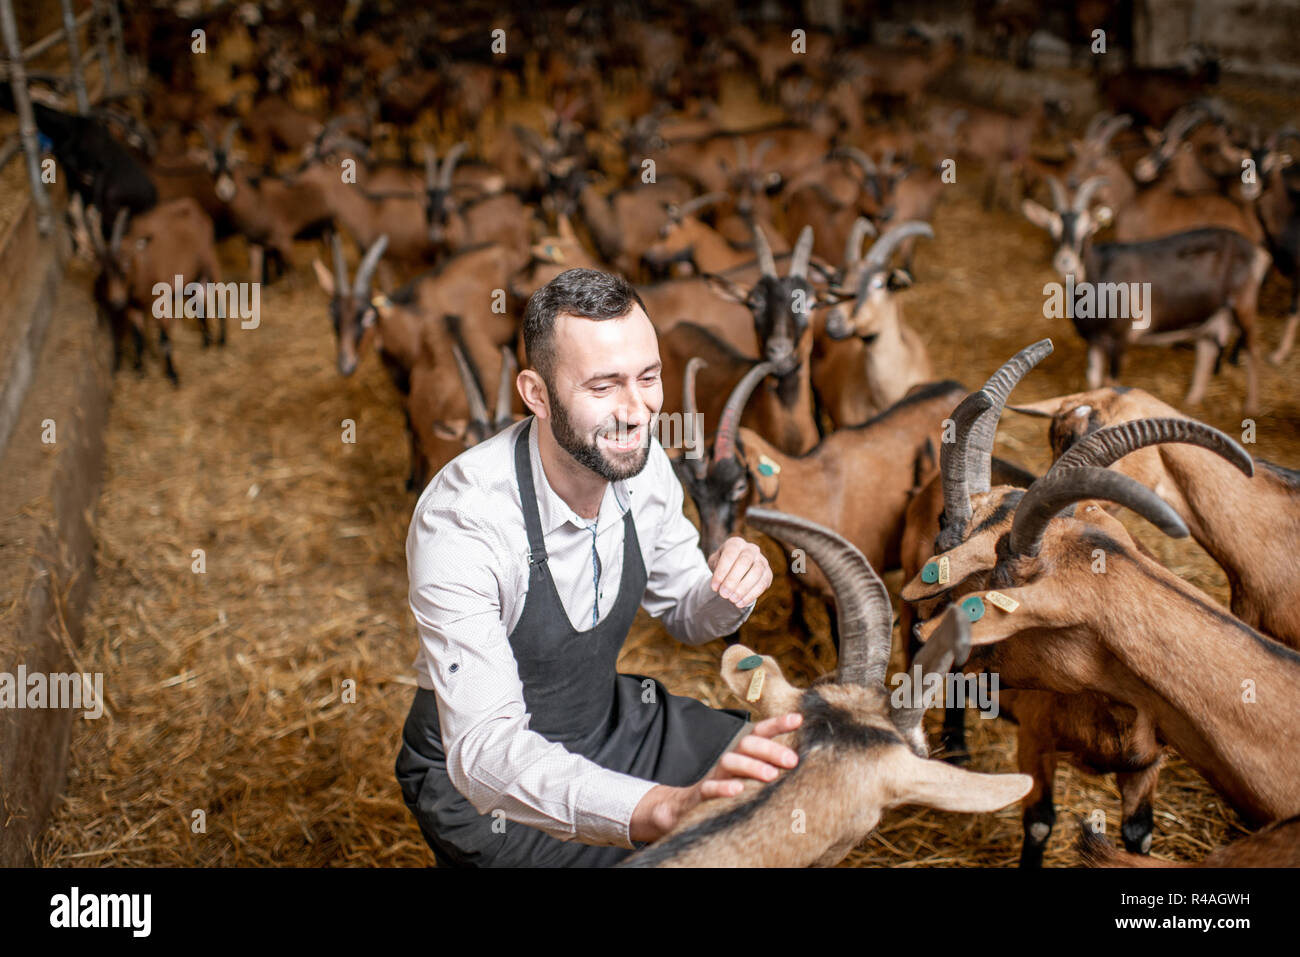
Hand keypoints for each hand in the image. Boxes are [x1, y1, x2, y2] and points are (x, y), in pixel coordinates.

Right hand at [628, 713, 801, 842]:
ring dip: (751, 766)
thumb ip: (767, 770)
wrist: (677, 808)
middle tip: (792, 761)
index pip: (759, 733)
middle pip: (747, 744)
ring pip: (730, 763)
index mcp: (740, 753)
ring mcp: (712, 775)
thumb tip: (801, 768)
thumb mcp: (745, 777)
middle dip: (770, 749)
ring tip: (772, 776)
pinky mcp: (698, 794)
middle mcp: (727, 759)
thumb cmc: (723, 791)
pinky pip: (709, 789)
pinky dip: (722, 788)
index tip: (798, 719)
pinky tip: (738, 790)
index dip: (777, 724)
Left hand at [707, 537, 771, 607]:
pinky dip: (751, 595)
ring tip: (732, 600)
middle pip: (745, 561)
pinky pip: (762, 584)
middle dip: (733, 580)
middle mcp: (751, 549)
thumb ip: (716, 569)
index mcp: (736, 544)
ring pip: (756, 572)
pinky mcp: (768, 574)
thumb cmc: (723, 565)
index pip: (730, 554)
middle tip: (723, 594)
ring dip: (743, 588)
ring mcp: (762, 561)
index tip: (714, 587)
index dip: (722, 571)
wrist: (736, 568)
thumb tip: (719, 584)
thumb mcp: (715, 563)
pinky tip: (740, 603)